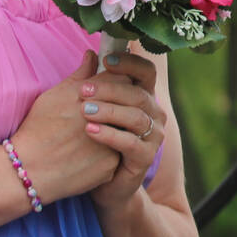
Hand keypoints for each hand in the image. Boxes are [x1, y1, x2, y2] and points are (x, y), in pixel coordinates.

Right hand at [10, 52, 121, 201]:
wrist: (28, 171)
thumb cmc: (37, 130)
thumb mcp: (53, 96)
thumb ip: (79, 75)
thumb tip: (93, 55)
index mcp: (90, 95)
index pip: (122, 77)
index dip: (119, 80)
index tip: (112, 85)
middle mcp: (104, 116)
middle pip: (130, 100)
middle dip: (122, 102)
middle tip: (108, 109)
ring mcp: (111, 141)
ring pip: (129, 128)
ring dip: (120, 126)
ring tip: (102, 131)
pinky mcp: (112, 163)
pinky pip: (120, 151)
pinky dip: (110, 150)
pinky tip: (94, 153)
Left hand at [77, 48, 167, 211]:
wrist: (100, 181)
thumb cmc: (96, 140)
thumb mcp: (92, 108)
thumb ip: (92, 81)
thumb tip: (89, 54)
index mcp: (143, 97)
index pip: (146, 72)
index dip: (130, 63)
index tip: (106, 60)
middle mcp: (153, 114)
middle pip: (138, 93)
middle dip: (110, 89)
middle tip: (83, 90)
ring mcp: (152, 136)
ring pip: (135, 117)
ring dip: (109, 111)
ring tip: (84, 111)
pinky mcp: (145, 158)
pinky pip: (130, 143)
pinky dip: (110, 135)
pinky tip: (90, 130)